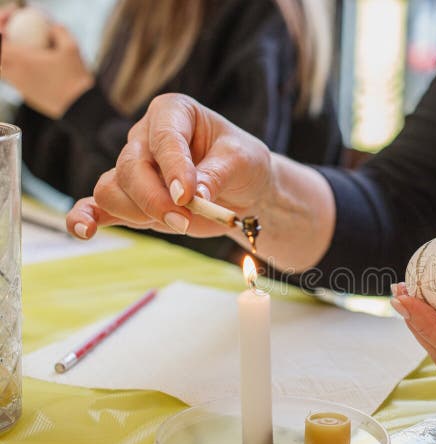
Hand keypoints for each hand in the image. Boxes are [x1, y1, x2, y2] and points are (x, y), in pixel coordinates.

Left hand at [1, 23, 93, 118]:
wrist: (80, 107)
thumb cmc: (75, 78)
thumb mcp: (72, 48)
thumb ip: (59, 32)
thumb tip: (53, 27)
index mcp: (20, 59)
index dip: (1, 26)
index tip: (13, 19)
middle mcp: (14, 73)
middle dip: (3, 42)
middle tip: (13, 34)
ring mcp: (18, 85)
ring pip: (3, 68)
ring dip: (8, 57)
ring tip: (23, 51)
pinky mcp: (25, 95)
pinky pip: (13, 78)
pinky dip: (17, 69)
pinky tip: (34, 66)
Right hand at [66, 94, 335, 271]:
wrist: (244, 189)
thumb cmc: (243, 163)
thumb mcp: (242, 161)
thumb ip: (216, 174)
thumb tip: (192, 196)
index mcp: (173, 112)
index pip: (163, 137)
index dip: (173, 168)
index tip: (188, 196)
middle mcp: (144, 136)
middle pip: (130, 167)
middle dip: (155, 199)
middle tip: (186, 221)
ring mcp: (132, 168)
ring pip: (112, 189)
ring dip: (139, 213)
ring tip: (178, 224)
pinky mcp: (129, 199)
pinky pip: (95, 205)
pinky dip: (86, 217)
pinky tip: (85, 231)